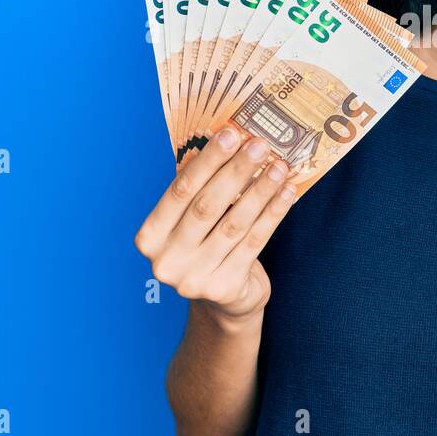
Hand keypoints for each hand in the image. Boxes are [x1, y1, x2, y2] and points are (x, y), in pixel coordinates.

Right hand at [134, 125, 298, 326]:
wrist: (224, 301)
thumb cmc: (207, 246)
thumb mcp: (193, 222)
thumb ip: (201, 190)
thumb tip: (231, 141)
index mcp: (150, 237)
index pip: (180, 190)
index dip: (207, 161)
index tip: (230, 134)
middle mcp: (166, 260)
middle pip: (207, 206)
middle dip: (236, 171)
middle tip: (259, 145)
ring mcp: (194, 278)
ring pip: (235, 224)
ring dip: (260, 191)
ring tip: (280, 166)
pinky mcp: (225, 287)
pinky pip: (255, 242)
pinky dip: (273, 213)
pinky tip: (287, 193)